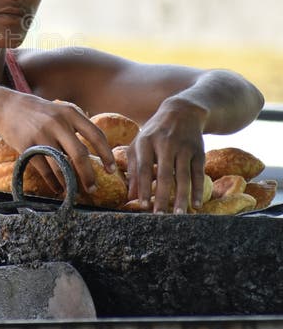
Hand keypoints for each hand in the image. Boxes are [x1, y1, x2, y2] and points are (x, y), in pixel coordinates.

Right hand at [0, 91, 115, 195]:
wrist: (7, 107)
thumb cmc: (39, 112)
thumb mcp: (61, 110)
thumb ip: (77, 125)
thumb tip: (98, 150)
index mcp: (70, 113)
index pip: (96, 135)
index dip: (106, 154)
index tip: (112, 170)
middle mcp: (58, 123)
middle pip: (80, 154)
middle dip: (89, 175)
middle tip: (93, 188)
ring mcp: (42, 135)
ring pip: (60, 165)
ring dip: (69, 182)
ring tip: (74, 192)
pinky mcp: (27, 146)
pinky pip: (44, 169)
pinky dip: (53, 182)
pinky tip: (57, 188)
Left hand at [126, 97, 207, 213]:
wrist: (182, 111)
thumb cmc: (155, 132)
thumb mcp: (140, 144)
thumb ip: (133, 168)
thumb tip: (131, 196)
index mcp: (146, 141)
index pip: (144, 168)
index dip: (143, 188)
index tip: (142, 206)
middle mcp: (165, 143)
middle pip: (164, 174)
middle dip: (162, 196)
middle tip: (159, 217)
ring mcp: (184, 147)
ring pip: (183, 176)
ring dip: (181, 197)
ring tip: (178, 215)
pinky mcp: (198, 150)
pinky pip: (199, 173)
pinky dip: (198, 189)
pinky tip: (196, 205)